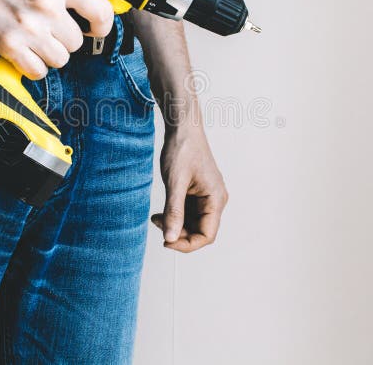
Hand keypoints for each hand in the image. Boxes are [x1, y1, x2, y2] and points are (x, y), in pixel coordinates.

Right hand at [0, 0, 112, 79]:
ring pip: (60, 59)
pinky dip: (32, 66)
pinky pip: (38, 71)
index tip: (95, 30)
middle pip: (77, 41)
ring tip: (33, 40)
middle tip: (46, 31)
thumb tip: (90, 9)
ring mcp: (29, 26)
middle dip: (63, 40)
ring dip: (48, 54)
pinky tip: (22, 52)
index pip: (100, 10)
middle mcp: (47, 3)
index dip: (102, 26)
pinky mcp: (10, 45)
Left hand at [151, 127, 227, 252]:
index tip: (166, 242)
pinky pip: (188, 213)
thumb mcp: (175, 182)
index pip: (207, 235)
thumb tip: (170, 238)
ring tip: (156, 218)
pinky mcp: (197, 193)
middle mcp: (215, 200)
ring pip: (192, 223)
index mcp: (216, 199)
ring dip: (175, 225)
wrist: (183, 128)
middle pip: (200, 231)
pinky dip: (174, 216)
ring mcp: (207, 196)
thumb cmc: (182, 149)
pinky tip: (160, 212)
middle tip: (158, 225)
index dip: (187, 244)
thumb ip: (174, 212)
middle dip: (178, 234)